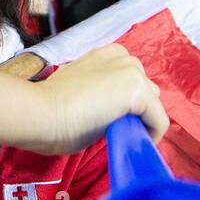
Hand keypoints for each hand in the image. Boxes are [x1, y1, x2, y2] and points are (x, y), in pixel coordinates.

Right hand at [38, 44, 168, 152]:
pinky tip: (132, 144)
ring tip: (121, 138)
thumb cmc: (49, 110)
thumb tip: (112, 115)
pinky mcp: (138, 92)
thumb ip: (100, 96)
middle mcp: (122, 57)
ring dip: (142, 122)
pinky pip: (159, 121)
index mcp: (106, 55)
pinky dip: (152, 136)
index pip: (130, 81)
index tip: (111, 124)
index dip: (125, 105)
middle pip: (147, 91)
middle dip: (136, 112)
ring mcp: (132, 72)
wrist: (40, 112)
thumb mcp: (80, 94)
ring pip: (154, 105)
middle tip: (114, 133)